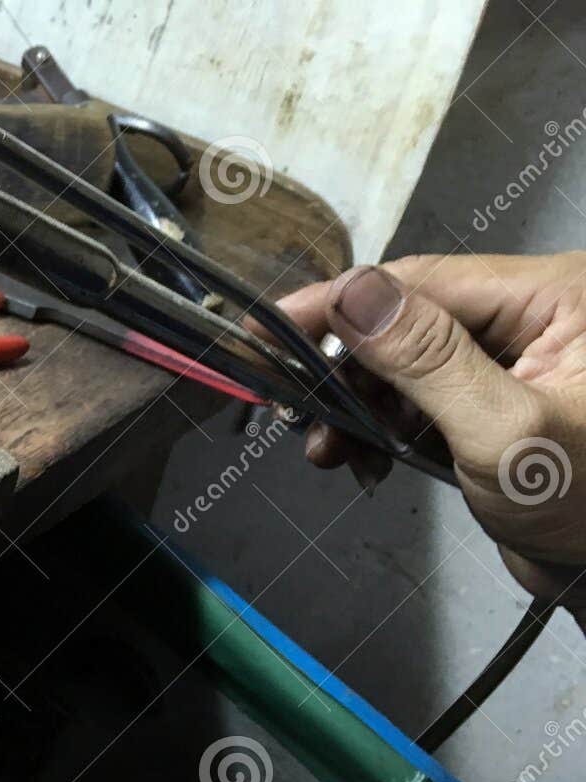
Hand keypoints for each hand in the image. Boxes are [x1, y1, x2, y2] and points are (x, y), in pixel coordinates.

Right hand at [277, 253, 585, 607]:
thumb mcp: (503, 432)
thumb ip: (428, 359)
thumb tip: (354, 293)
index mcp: (557, 295)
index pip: (425, 280)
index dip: (340, 302)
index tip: (271, 326)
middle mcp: (535, 312)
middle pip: (407, 317)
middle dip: (346, 369)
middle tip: (295, 409)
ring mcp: (512, 356)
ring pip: (403, 359)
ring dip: (357, 405)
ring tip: (328, 449)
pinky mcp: (491, 397)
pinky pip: (418, 394)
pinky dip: (382, 425)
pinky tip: (365, 456)